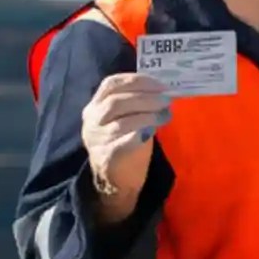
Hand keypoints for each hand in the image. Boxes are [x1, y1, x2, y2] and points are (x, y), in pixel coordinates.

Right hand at [80, 73, 170, 216]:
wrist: (115, 177)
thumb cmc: (124, 140)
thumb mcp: (126, 116)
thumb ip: (138, 102)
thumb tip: (165, 91)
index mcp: (95, 105)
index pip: (111, 84)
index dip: (136, 80)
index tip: (159, 84)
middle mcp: (92, 120)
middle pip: (117, 102)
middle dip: (145, 98)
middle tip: (166, 99)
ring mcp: (97, 139)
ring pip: (122, 122)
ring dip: (148, 115)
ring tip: (165, 114)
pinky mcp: (107, 157)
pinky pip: (125, 142)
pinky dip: (141, 133)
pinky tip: (154, 130)